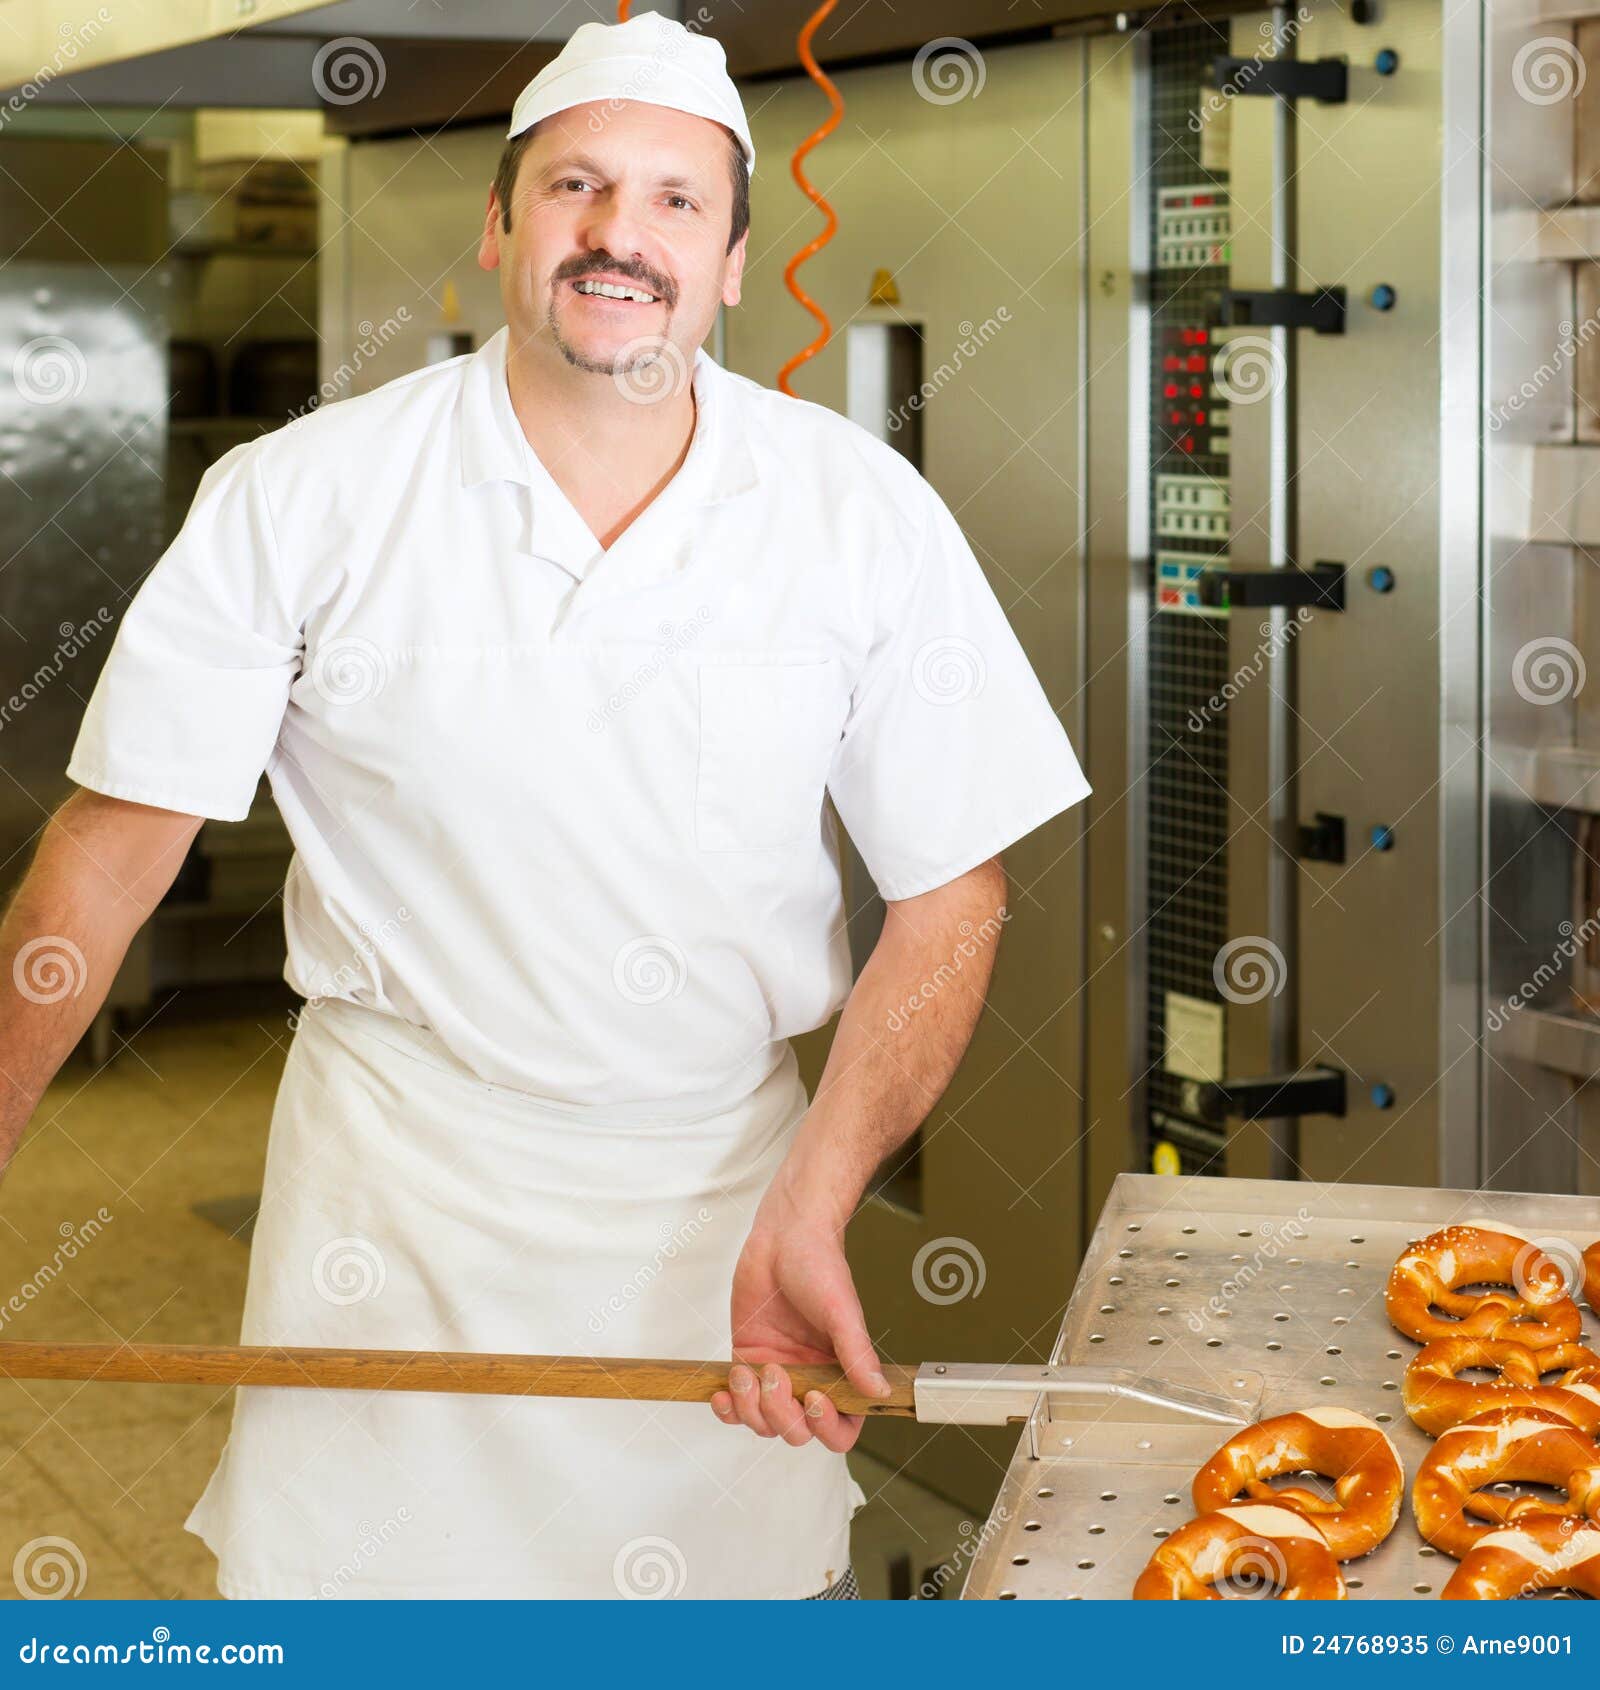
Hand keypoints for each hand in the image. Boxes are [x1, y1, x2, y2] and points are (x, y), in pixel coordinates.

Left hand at [709, 1180, 887, 1453]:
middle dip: (781, 1414)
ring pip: (764, 1423)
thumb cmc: (819, 1264)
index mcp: (841, 1373)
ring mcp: (777, 1374)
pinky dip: (728, 1409)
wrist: (783, 1235)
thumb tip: (878, 1392)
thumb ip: (856, 1353)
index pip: (842, 1427)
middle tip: (773, 1374)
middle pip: (798, 1431)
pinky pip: (737, 1404)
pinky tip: (722, 1395)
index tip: (813, 1400)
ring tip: (746, 1372)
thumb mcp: (841, 1309)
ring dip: (751, 1408)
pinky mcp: (748, 1361)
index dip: (827, 1426)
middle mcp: (810, 1379)